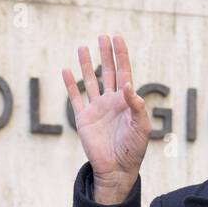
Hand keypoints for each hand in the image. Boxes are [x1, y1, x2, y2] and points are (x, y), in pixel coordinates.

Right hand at [62, 35, 151, 195]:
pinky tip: (66, 71)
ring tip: (83, 47)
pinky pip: (75, 98)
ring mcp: (97, 109)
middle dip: (106, 55)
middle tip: (103, 36)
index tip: (118, 38)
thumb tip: (127, 84)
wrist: (117, 169)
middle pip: (107, 72)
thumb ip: (136, 106)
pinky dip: (70, 85)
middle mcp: (111, 102)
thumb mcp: (141, 127)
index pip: (124, 73)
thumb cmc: (133, 150)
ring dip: (86, 65)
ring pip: (90, 81)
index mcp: (126, 102)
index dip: (121, 56)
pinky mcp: (84, 119)